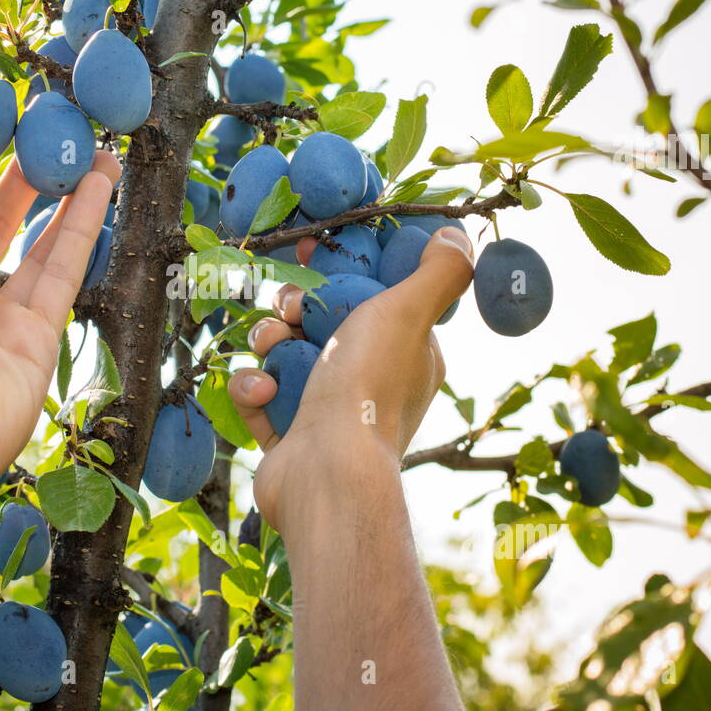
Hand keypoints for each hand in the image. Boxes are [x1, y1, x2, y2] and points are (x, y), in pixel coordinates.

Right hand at [227, 227, 474, 530]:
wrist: (325, 474)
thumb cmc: (368, 390)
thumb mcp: (408, 314)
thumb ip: (438, 273)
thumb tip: (455, 237)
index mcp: (406, 353)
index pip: (373, 296)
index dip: (341, 269)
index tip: (312, 250)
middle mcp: (370, 382)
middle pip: (320, 322)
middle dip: (294, 307)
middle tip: (290, 310)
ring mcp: (327, 412)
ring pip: (284, 355)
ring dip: (268, 344)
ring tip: (270, 350)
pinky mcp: (288, 435)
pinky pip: (261, 397)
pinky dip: (255, 391)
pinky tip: (262, 394)